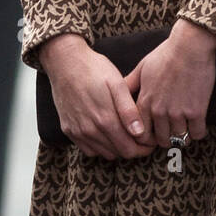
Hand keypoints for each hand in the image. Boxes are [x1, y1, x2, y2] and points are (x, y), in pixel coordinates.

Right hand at [38, 32, 157, 160]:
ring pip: (104, 153)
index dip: (144, 149)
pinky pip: (88, 149)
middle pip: (118, 153)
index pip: (129, 149)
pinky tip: (107, 134)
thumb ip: (128, 110)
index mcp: (105, 120)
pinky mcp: (68, 130)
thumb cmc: (94, 69)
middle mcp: (90, 130)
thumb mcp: (117, 84)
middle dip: (134, 149)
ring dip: (118, 148)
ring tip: (127, 135)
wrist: (64, 62)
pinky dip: (101, 147)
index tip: (151, 142)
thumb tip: (140, 132)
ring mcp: (78, 132)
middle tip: (143, 139)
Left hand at [123, 19, 215, 149]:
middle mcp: (159, 111)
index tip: (155, 134)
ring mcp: (178, 113)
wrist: (190, 46)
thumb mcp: (142, 67)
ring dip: (183, 136)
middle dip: (166, 139)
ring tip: (186, 129)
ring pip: (179, 139)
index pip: (141, 134)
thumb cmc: (166, 54)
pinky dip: (197, 132)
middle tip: (172, 133)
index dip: (148, 138)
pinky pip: (197, 133)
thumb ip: (130, 84)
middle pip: (161, 140)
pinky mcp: (196, 111)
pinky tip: (197, 125)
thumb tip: (120, 93)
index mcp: (145, 102)